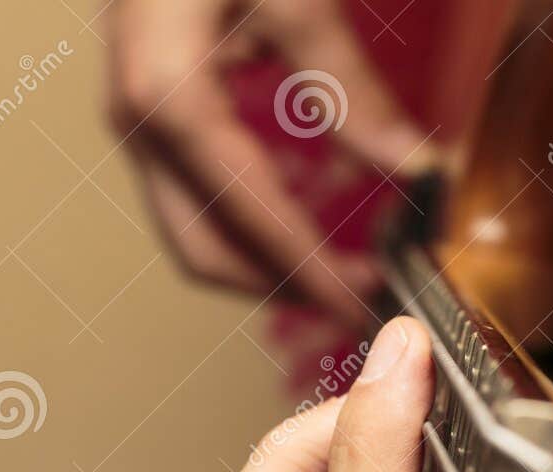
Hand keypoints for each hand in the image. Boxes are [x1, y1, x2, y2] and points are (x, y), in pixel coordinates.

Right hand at [107, 0, 435, 324]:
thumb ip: (350, 87)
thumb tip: (415, 166)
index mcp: (167, 95)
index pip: (251, 217)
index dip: (312, 272)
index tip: (365, 303)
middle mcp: (139, 119)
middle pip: (206, 249)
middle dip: (285, 287)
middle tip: (362, 299)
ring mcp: (137, 118)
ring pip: (198, 230)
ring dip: (269, 262)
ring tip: (346, 267)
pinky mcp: (153, 110)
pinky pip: (199, 192)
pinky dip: (255, 219)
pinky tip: (313, 211)